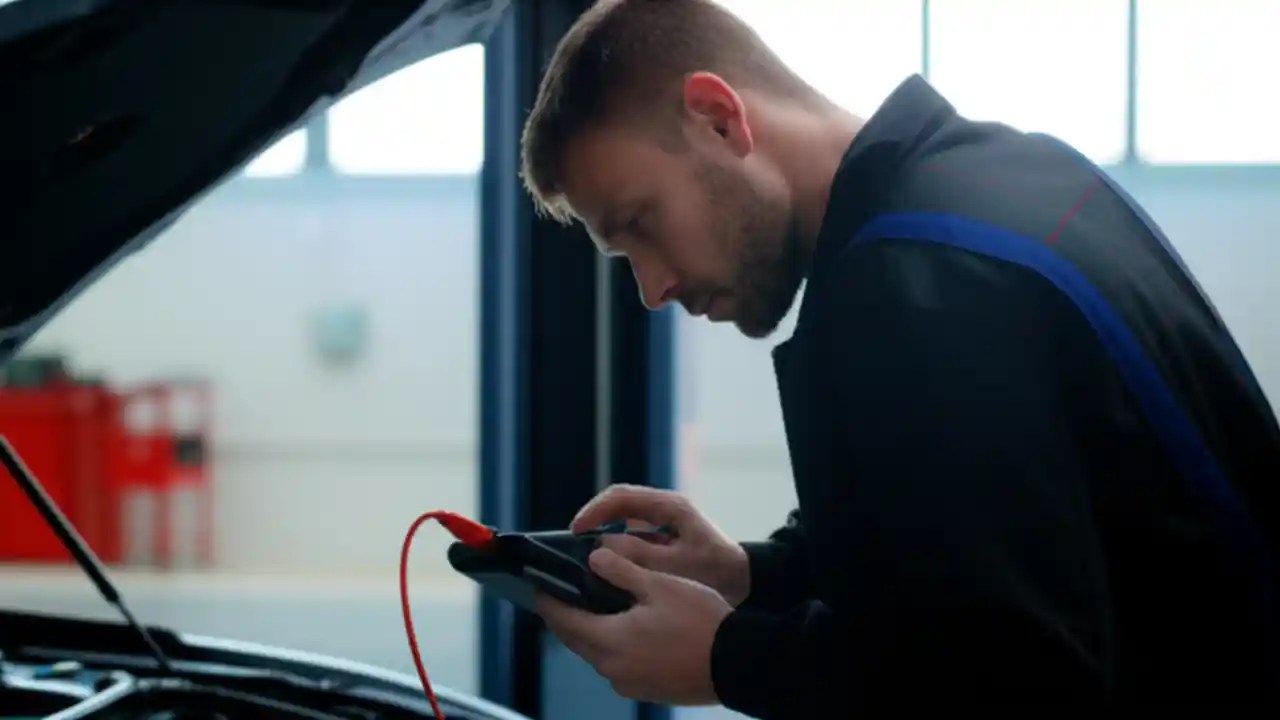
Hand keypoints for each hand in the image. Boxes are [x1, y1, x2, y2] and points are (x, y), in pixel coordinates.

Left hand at [535, 547, 731, 704]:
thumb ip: (621, 570)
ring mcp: (629, 683)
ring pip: (597, 653)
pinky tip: (626, 629)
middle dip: (566, 617)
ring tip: (594, 607)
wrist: (737, 664)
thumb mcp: (659, 585)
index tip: (536, 586)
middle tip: (560, 594)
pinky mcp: (646, 689)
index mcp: (609, 641)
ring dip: (591, 631)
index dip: (547, 601)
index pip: (563, 620)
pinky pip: (617, 664)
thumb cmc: (701, 622)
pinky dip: (612, 645)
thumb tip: (594, 558)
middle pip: (576, 640)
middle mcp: (612, 668)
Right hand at [572, 484, 750, 605]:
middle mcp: (664, 508)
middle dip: (594, 520)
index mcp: (669, 506)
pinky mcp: (662, 539)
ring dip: (603, 534)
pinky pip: (632, 537)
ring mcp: (662, 522)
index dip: (595, 510)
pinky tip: (607, 565)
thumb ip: (640, 555)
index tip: (577, 529)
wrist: (745, 583)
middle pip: (618, 505)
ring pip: (622, 521)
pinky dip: (616, 548)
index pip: (621, 496)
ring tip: (584, 555)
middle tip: (574, 543)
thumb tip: (602, 545)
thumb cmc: (715, 573)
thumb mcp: (677, 566)